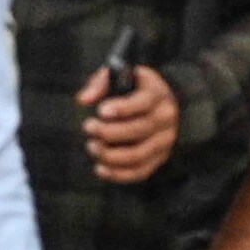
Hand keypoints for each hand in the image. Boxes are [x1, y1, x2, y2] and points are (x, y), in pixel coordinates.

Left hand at [76, 63, 179, 183]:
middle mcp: (165, 118)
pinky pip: (139, 172)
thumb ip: (99, 84)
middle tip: (88, 127)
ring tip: (91, 146)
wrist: (157, 102)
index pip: (143, 102)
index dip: (122, 108)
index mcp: (157, 93)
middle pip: (138, 130)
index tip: (100, 111)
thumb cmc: (131, 87)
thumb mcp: (117, 76)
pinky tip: (99, 168)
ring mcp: (164, 141)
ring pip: (138, 155)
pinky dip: (118, 174)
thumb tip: (83, 100)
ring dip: (110, 155)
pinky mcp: (159, 159)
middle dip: (109, 132)